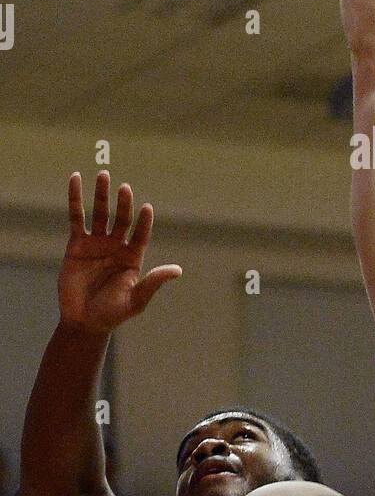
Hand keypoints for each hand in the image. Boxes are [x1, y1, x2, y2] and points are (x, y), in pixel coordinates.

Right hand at [59, 172, 181, 334]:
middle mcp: (118, 245)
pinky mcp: (77, 243)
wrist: (83, 321)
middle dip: (123, 203)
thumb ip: (153, 283)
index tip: (147, 208)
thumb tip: (178, 270)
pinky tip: (76, 179)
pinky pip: (76, 217)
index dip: (144, 222)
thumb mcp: (135, 300)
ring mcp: (97, 242)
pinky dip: (76, 199)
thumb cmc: (112, 314)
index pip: (141, 234)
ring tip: (104, 174)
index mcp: (134, 256)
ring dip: (102, 194)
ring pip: (101, 213)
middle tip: (124, 187)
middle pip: (122, 218)